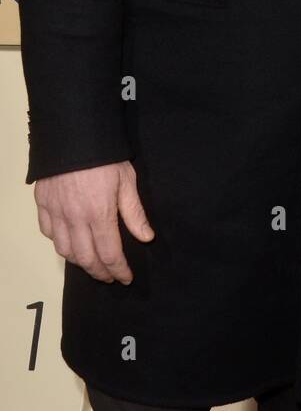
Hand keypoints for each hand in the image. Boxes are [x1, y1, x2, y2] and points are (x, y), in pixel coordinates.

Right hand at [34, 161, 154, 283]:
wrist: (74, 133)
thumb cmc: (104, 155)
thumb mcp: (127, 180)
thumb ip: (134, 212)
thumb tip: (146, 237)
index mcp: (99, 213)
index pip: (110, 254)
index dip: (118, 270)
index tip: (126, 277)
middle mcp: (75, 218)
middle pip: (85, 259)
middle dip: (99, 272)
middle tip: (109, 276)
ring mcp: (56, 212)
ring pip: (64, 250)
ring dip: (79, 261)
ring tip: (92, 263)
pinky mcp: (43, 203)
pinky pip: (48, 232)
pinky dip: (59, 242)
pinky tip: (69, 241)